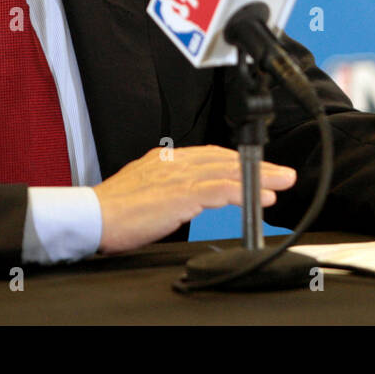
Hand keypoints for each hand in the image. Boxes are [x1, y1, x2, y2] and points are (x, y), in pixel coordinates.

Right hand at [92, 145, 296, 253]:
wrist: (91, 217)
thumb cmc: (111, 212)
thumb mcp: (144, 192)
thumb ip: (166, 190)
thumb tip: (185, 200)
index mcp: (165, 161)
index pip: (210, 156)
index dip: (237, 162)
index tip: (258, 168)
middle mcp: (174, 163)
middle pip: (225, 160)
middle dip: (257, 166)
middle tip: (283, 173)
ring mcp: (177, 177)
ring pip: (228, 172)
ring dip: (260, 177)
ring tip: (282, 183)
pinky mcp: (180, 195)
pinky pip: (219, 190)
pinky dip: (244, 192)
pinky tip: (261, 198)